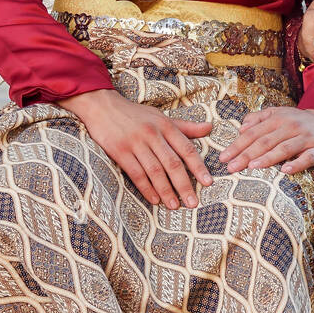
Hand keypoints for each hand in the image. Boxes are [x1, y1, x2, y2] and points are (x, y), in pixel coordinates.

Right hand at [57, 88, 213, 209]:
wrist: (103, 106)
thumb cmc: (136, 114)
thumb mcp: (162, 117)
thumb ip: (185, 127)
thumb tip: (210, 128)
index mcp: (166, 126)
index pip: (186, 148)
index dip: (198, 167)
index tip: (208, 182)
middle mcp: (153, 134)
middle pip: (172, 163)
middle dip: (184, 185)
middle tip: (193, 203)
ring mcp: (136, 143)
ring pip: (155, 171)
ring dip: (166, 190)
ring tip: (174, 205)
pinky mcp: (120, 151)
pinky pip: (136, 173)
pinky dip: (146, 188)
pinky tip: (154, 200)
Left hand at [219, 107, 313, 174]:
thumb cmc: (299, 121)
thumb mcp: (279, 113)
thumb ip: (259, 118)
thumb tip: (241, 127)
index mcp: (278, 118)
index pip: (253, 133)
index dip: (237, 145)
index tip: (223, 157)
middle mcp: (291, 126)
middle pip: (265, 141)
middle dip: (246, 154)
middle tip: (231, 168)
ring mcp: (306, 138)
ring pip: (284, 148)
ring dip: (267, 158)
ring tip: (252, 167)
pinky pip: (307, 158)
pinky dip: (296, 164)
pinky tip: (285, 171)